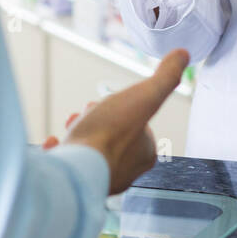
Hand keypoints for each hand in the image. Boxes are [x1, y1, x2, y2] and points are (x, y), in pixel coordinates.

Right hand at [59, 47, 190, 194]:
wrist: (78, 167)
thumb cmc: (111, 133)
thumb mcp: (145, 96)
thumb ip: (165, 77)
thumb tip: (183, 55)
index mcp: (145, 154)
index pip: (136, 124)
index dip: (121, 107)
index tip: (108, 100)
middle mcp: (125, 170)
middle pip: (111, 134)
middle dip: (97, 119)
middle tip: (86, 112)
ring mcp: (99, 178)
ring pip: (91, 149)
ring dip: (78, 133)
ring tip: (70, 125)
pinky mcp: (76, 183)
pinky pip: (69, 164)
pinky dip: (61, 152)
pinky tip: (53, 144)